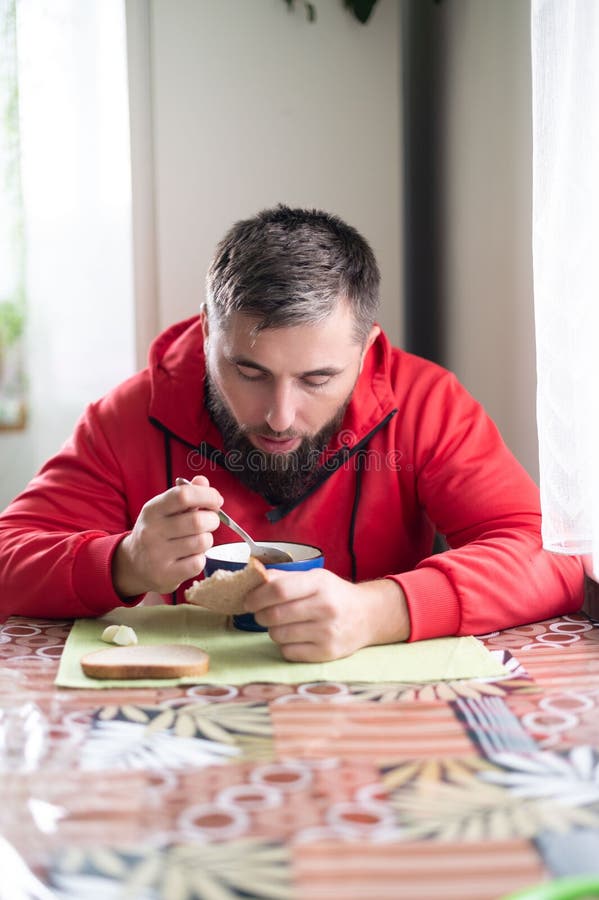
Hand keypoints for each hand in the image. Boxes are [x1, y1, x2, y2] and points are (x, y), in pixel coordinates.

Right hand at [112, 475, 222, 597]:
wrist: (133, 564)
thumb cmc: (156, 531)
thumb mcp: (164, 509)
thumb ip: (185, 493)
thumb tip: (203, 481)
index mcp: (152, 509)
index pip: (183, 495)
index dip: (207, 495)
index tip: (216, 500)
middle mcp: (152, 531)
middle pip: (198, 520)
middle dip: (213, 520)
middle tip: (210, 522)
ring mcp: (157, 555)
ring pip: (202, 542)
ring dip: (207, 539)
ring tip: (197, 540)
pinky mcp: (165, 575)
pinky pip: (198, 563)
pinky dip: (200, 558)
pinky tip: (190, 556)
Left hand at [244, 569, 410, 661]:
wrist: (368, 616)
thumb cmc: (335, 594)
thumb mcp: (315, 578)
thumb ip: (284, 577)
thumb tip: (254, 576)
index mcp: (320, 583)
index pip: (278, 590)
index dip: (256, 597)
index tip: (248, 601)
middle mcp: (325, 607)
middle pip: (275, 615)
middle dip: (260, 615)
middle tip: (261, 613)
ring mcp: (327, 632)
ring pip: (279, 635)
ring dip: (273, 630)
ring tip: (283, 624)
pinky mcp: (327, 653)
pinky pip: (289, 652)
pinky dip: (285, 645)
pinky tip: (295, 637)